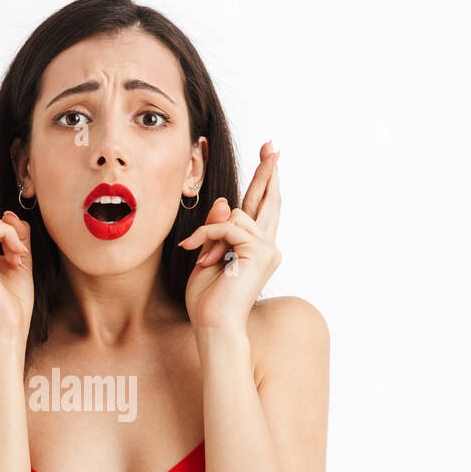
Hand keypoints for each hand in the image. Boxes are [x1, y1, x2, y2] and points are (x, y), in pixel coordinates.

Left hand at [177, 140, 281, 334]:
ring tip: (201, 256)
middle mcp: (267, 247)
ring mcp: (266, 249)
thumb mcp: (207, 256)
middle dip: (267, 172)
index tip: (269, 156)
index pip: (260, 208)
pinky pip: (227, 227)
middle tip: (272, 145)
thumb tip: (225, 202)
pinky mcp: (258, 252)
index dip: (265, 182)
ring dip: (211, 232)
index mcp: (255, 248)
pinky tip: (198, 255)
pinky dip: (208, 237)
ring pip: (237, 215)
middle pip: (267, 201)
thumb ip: (217, 230)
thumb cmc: (208, 300)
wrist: (214, 325)